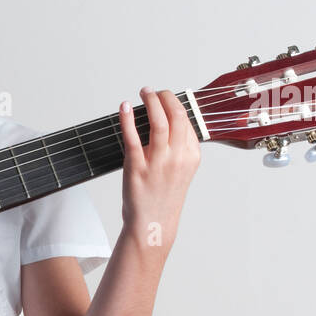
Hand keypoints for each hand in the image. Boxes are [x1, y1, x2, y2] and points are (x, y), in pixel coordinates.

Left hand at [118, 86, 201, 254]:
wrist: (153, 223)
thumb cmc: (164, 196)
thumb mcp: (182, 170)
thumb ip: (179, 147)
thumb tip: (170, 121)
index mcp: (191, 156)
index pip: (187, 120)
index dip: (175, 104)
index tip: (165, 98)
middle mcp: (177, 157)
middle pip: (176, 116)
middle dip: (165, 97)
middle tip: (154, 91)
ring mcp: (157, 162)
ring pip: (158, 122)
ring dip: (150, 102)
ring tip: (144, 93)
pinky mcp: (137, 167)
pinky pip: (132, 137)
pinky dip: (127, 119)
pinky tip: (124, 107)